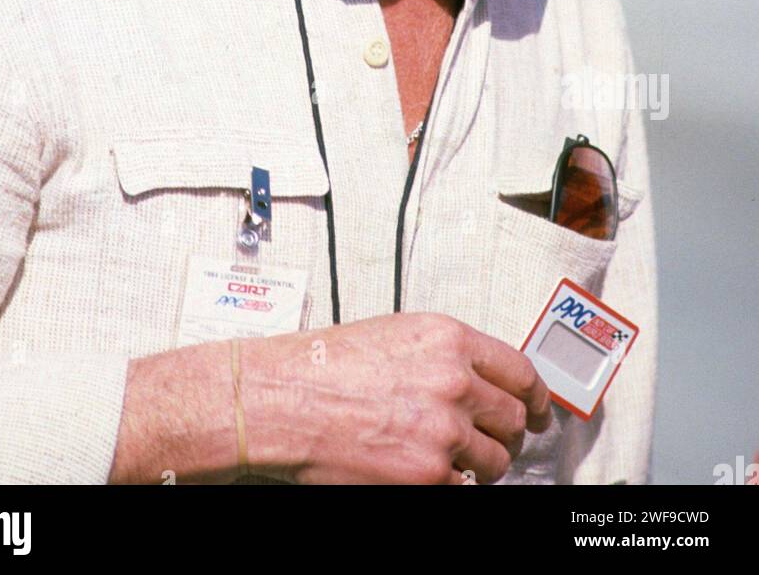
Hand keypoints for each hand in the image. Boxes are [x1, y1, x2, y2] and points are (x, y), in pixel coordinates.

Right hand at [240, 311, 551, 484]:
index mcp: (449, 340)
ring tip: (458, 463)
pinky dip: (453, 485)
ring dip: (483, 466)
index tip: (537, 409)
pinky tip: (433, 474)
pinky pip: (464, 489)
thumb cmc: (326, 366)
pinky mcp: (429, 476)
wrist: (288, 400)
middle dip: (508, 435)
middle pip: (513, 419)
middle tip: (496, 442)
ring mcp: (444, 432)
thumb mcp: (398, 335)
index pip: (520, 371)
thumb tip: (479, 380)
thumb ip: (446, 355)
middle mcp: (454, 382)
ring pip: (495, 460)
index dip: (536, 396)